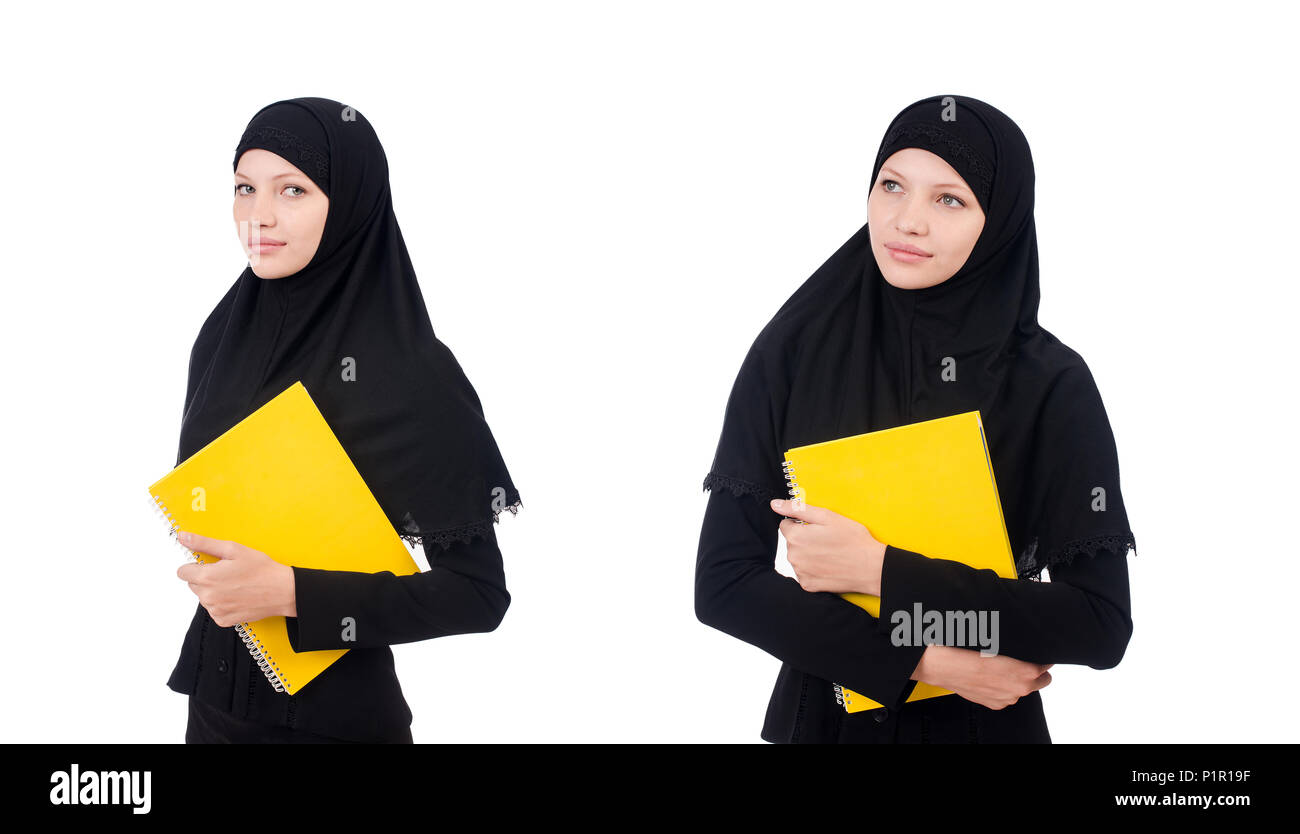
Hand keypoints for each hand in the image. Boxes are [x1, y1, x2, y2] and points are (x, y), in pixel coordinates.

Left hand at [175, 530, 296, 626]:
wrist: (282, 591)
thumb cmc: (261, 569)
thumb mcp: (233, 549)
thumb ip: (204, 543)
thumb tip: (184, 537)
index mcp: (207, 577)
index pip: (182, 571)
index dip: (196, 565)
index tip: (212, 565)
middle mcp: (207, 596)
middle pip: (193, 584)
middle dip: (206, 578)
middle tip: (228, 573)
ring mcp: (215, 610)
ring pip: (204, 597)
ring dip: (214, 591)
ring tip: (236, 585)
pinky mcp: (223, 620)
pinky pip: (214, 609)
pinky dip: (222, 603)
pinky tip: (237, 596)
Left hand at [770, 498, 886, 595]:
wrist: (871, 568)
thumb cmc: (852, 539)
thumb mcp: (827, 516)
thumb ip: (798, 509)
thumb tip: (774, 504)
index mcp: (795, 537)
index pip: (786, 525)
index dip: (802, 524)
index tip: (818, 528)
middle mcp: (793, 556)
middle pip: (792, 542)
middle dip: (805, 539)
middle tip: (827, 540)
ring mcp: (800, 573)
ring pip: (798, 558)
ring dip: (808, 554)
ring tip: (830, 553)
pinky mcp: (808, 586)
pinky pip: (805, 573)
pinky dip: (814, 570)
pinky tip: (828, 566)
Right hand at [911, 644, 1052, 710]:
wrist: (944, 664)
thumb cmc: (968, 648)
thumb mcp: (999, 638)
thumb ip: (1020, 644)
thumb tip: (1028, 639)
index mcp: (1027, 671)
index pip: (1048, 664)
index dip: (1040, 656)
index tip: (1034, 653)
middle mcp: (1021, 688)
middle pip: (1044, 680)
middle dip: (1036, 671)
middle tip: (1022, 660)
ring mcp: (1008, 698)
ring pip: (1024, 688)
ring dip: (1017, 679)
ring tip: (999, 666)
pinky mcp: (996, 704)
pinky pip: (1007, 695)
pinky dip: (1003, 688)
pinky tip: (989, 676)